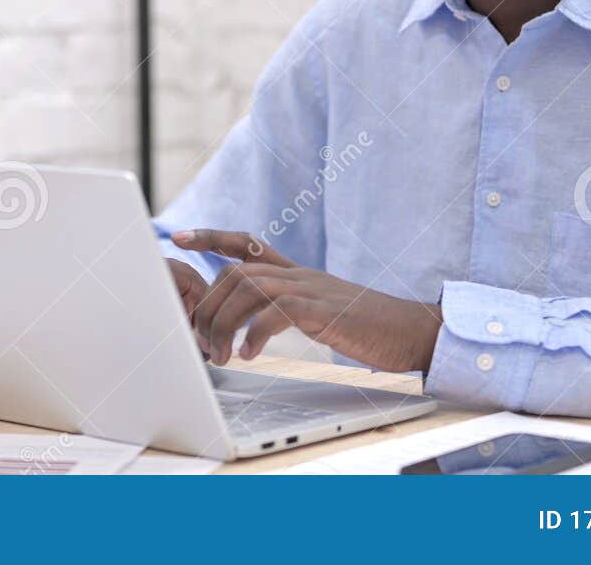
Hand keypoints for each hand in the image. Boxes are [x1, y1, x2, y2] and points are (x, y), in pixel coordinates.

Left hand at [171, 229, 442, 373]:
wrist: (412, 331)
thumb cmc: (367, 327)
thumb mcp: (321, 310)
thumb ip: (288, 308)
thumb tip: (251, 327)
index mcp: (297, 273)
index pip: (247, 242)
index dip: (210, 236)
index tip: (179, 237)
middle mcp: (299, 275)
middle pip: (235, 273)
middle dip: (208, 306)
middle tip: (200, 340)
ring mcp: (311, 290)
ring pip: (249, 289)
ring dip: (224, 324)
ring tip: (220, 354)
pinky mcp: (323, 311)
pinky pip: (277, 312)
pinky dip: (255, 334)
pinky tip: (250, 354)